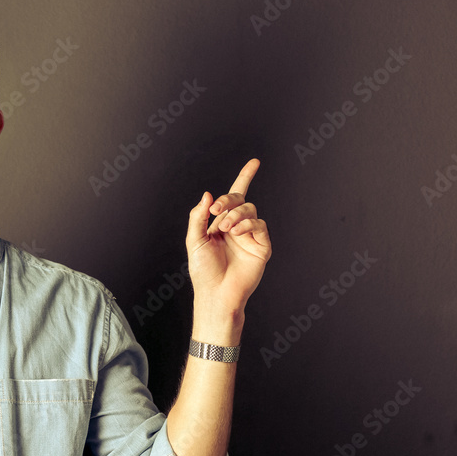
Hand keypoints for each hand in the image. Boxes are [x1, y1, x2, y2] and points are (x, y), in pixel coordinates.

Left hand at [186, 159, 271, 317]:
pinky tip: (237, 232)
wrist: (216, 293)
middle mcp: (237, 228)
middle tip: (217, 211)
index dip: (246, 178)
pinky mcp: (262, 247)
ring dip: (236, 215)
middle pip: (240, 201)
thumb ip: (198, 216)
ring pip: (250, 211)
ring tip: (225, 228)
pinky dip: (248, 225)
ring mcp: (250, 237)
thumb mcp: (194, 240)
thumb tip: (208, 195)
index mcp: (221, 224)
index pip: (234, 197)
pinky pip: (260, 226)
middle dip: (229, 200)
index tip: (255, 162)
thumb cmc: (203, 271)